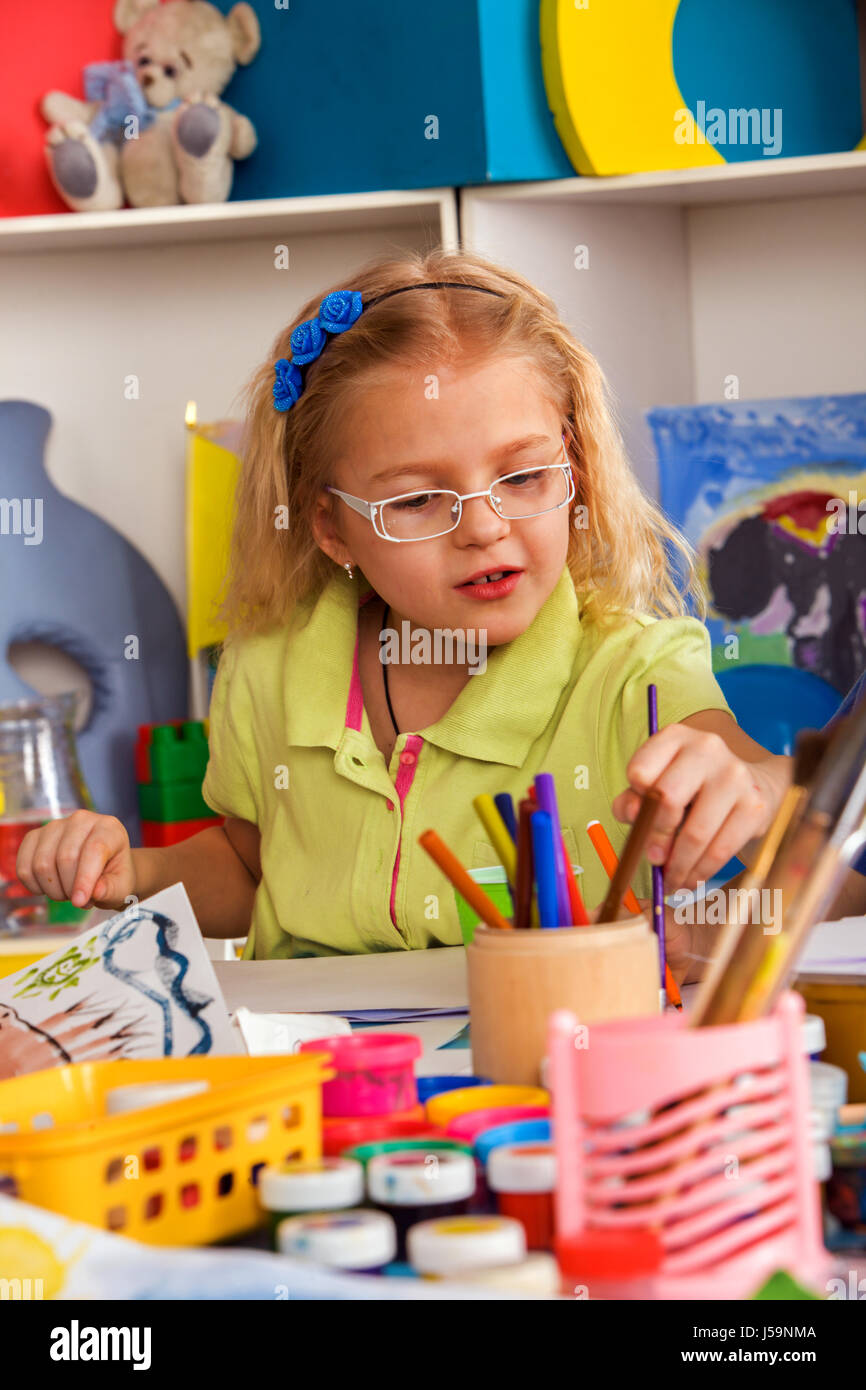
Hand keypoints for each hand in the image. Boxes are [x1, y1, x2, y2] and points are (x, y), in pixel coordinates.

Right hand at [16, 810, 135, 910]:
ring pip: (42, 863)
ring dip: (52, 889)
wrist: (101, 868)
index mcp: (109, 828)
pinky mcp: (34, 837)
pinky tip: (48, 888)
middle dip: (69, 888)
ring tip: (68, 893)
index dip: (85, 879)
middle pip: (65, 857)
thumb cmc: (114, 876)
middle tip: (80, 901)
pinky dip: (33, 885)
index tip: (80, 902)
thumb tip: (95, 891)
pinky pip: (24, 866)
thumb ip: (111, 889)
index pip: (94, 849)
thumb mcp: (121, 887)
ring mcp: (55, 826)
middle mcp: (81, 820)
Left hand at [611, 724, 776, 890]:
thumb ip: (633, 801)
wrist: (753, 787)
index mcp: (674, 738)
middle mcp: (706, 748)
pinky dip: (701, 871)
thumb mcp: (658, 786)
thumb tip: (632, 815)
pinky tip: (692, 878)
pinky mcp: (754, 805)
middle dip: (655, 839)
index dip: (635, 802)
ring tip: (671, 879)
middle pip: (667, 799)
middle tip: (653, 861)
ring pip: (695, 833)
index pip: (640, 771)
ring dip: (678, 866)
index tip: (638, 823)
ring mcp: (734, 775)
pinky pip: (721, 849)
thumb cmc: (693, 789)